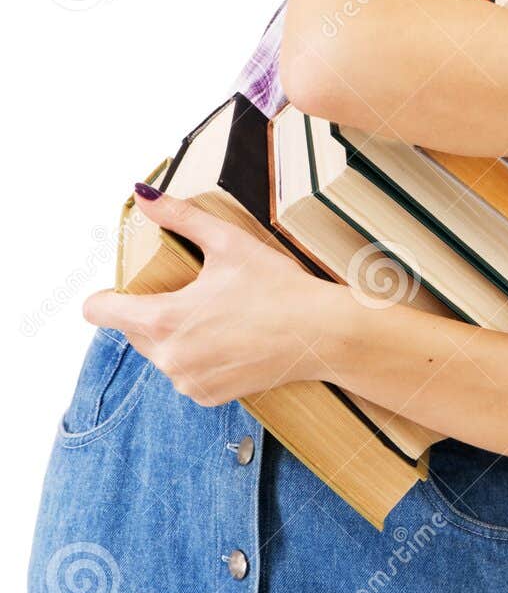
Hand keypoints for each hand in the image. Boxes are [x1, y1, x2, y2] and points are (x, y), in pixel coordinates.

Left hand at [82, 187, 339, 407]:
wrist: (322, 335)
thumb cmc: (279, 287)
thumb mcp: (228, 243)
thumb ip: (180, 218)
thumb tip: (143, 196)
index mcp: (163, 319)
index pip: (100, 311)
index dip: (106, 295)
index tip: (126, 288)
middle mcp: (169, 358)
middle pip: (132, 330)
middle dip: (152, 311)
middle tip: (192, 293)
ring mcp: (188, 381)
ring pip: (159, 353)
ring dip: (175, 335)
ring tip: (216, 316)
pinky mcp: (208, 396)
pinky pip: (185, 373)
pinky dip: (198, 357)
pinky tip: (229, 340)